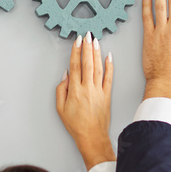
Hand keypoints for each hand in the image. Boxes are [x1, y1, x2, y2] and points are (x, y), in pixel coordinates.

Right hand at [56, 32, 114, 169]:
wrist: (92, 136)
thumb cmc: (76, 124)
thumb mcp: (60, 108)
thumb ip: (61, 90)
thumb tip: (66, 75)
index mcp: (74, 90)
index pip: (75, 66)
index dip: (75, 51)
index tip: (77, 41)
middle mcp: (87, 88)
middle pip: (87, 63)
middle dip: (87, 47)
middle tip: (87, 35)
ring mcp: (98, 90)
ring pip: (98, 67)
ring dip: (97, 52)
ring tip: (96, 41)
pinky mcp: (107, 95)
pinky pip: (109, 77)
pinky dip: (110, 66)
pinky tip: (109, 56)